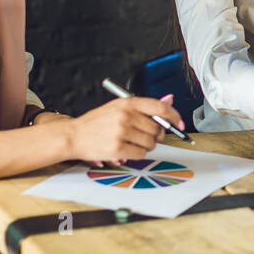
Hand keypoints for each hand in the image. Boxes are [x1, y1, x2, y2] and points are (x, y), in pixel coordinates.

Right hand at [65, 95, 182, 163]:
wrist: (73, 135)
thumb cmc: (97, 122)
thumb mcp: (119, 107)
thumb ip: (144, 106)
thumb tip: (170, 99)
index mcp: (127, 102)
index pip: (160, 108)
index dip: (174, 116)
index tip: (179, 124)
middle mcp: (125, 115)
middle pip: (157, 129)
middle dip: (155, 135)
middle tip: (144, 136)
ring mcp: (121, 132)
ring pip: (151, 143)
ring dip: (146, 146)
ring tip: (132, 142)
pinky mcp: (117, 148)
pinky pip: (141, 154)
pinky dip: (137, 154)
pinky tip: (127, 149)